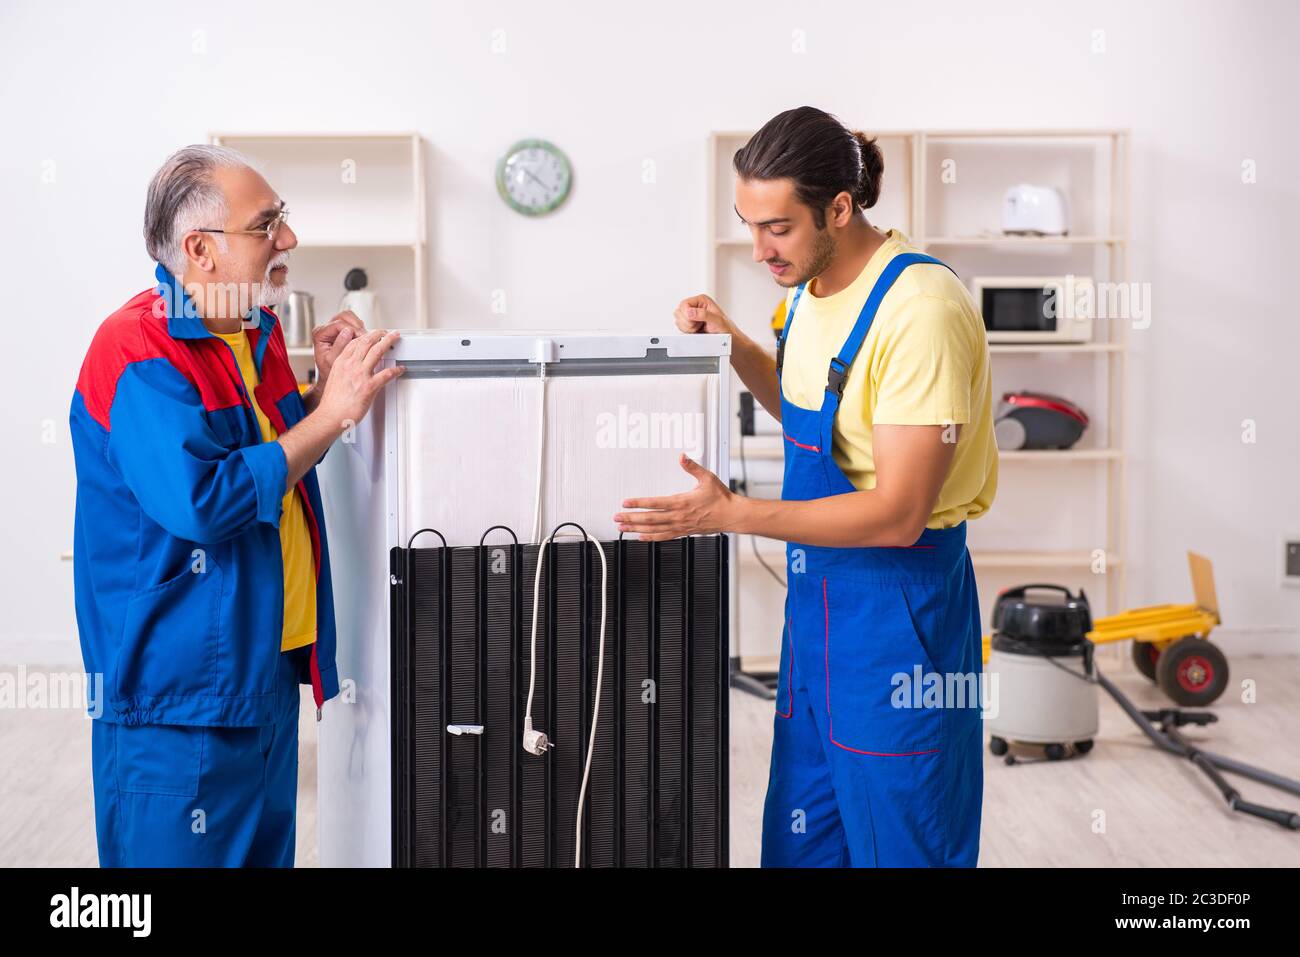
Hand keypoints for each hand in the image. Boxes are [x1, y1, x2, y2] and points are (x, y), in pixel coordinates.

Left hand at [310, 310, 367, 386]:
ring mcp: (333, 329)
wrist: (331, 376)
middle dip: (356, 325)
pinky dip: (360, 327)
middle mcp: (325, 329)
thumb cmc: (330, 371)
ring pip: (349, 316)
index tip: (362, 338)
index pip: (338, 324)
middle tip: (364, 337)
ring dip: (359, 325)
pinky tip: (362, 337)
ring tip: (364, 337)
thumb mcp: (333, 361)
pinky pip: (353, 322)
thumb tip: (347, 332)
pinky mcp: (341, 330)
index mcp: (320, 335)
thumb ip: (339, 346)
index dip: (353, 330)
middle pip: (343, 316)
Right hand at [315, 329, 404, 429]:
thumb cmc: (332, 402)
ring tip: (395, 338)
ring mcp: (360, 375)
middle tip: (386, 332)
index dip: (365, 336)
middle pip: (366, 342)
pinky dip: (396, 370)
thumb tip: (351, 367)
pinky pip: (386, 374)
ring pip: (377, 352)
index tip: (371, 335)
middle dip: (378, 334)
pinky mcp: (369, 387)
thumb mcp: (334, 378)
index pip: (354, 342)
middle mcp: (350, 365)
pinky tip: (400, 369)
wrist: (330, 415)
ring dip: (389, 342)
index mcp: (341, 363)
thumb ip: (344, 369)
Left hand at [614, 454, 737, 541]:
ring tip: (623, 527)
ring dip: (637, 528)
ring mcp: (680, 526)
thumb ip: (692, 467)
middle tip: (617, 517)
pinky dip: (650, 537)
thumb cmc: (721, 498)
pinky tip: (640, 537)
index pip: (656, 503)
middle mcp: (679, 516)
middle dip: (631, 518)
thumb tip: (682, 457)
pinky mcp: (683, 532)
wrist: (731, 515)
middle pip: (650, 518)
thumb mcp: (707, 478)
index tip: (626, 502)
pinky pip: (664, 537)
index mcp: (682, 502)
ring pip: (654, 529)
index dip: (638, 503)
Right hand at [674, 294, 733, 335]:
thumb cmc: (725, 328)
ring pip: (678, 319)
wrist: (726, 339)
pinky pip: (679, 326)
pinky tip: (695, 331)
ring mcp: (691, 315)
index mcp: (701, 300)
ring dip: (687, 327)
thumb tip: (690, 312)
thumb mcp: (718, 321)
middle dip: (687, 322)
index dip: (687, 314)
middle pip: (679, 311)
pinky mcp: (688, 323)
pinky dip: (686, 331)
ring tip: (698, 328)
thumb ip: (704, 315)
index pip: (684, 304)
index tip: (695, 321)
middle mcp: (695, 306)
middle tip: (698, 325)